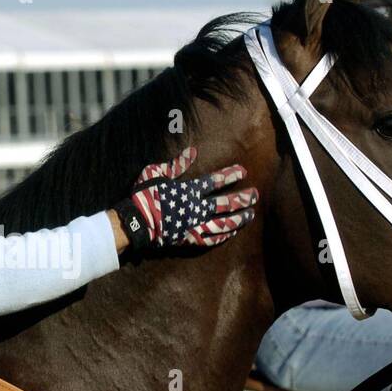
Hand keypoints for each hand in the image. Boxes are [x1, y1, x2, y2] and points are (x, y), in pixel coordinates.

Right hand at [113, 147, 256, 251]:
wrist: (135, 222)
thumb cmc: (143, 196)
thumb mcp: (156, 173)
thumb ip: (176, 164)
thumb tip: (192, 152)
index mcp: (189, 190)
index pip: (214, 181)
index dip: (230, 175)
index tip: (243, 171)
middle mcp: (196, 208)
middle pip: (225, 203)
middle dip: (242, 198)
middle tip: (255, 195)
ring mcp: (195, 225)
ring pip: (223, 222)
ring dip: (238, 218)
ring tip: (251, 215)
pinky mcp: (190, 238)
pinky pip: (211, 238)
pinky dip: (223, 235)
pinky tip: (233, 232)